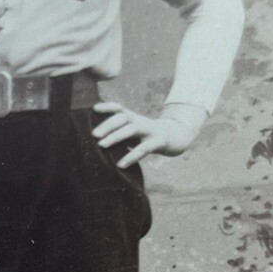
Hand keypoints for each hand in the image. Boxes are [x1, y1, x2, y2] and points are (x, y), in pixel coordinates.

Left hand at [92, 100, 206, 164]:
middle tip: (94, 135)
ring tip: (102, 145)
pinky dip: (131, 156)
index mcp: (134, 118)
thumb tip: (100, 142)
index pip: (119, 108)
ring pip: (132, 130)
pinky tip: (121, 164)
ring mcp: (150, 131)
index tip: (94, 108)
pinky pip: (144, 149)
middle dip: (107, 125)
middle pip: (123, 118)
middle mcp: (140, 122)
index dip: (107, 106)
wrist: (178, 137)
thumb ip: (121, 133)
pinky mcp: (159, 142)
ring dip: (116, 136)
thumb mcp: (136, 131)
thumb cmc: (151, 136)